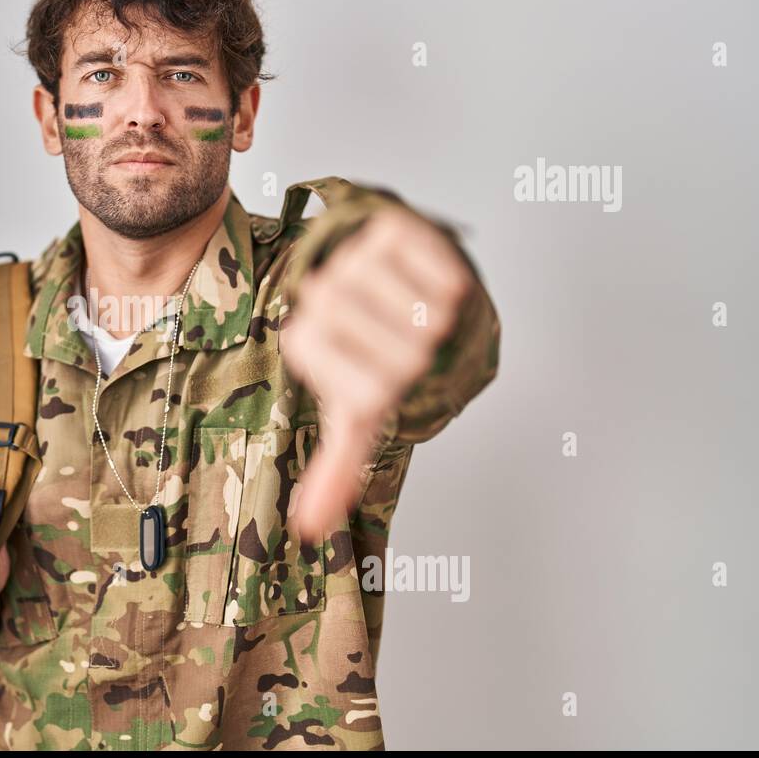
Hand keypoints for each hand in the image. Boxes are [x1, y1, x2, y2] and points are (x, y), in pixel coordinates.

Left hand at [281, 204, 474, 540]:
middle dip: (422, 356)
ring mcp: (351, 258)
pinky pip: (444, 271)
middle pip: (411, 352)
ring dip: (440, 321)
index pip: (375, 393)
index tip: (380, 373)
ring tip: (413, 312)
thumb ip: (334, 472)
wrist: (372, 276)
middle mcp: (321, 297)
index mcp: (306, 344)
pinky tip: (426, 283)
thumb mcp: (353, 413)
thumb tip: (310, 530)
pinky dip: (452, 285)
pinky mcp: (388, 227)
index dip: (394, 390)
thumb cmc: (368, 353)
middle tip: (403, 342)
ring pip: (432, 311)